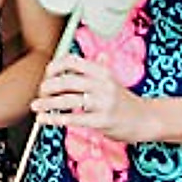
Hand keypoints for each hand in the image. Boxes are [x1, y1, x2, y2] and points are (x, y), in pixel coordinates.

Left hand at [31, 56, 152, 143]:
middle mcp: (102, 84)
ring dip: (47, 103)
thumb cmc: (124, 100)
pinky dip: (56, 118)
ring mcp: (103, 103)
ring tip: (36, 106)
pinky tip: (45, 119)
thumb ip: (90, 70)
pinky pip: (74, 118)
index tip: (47, 74)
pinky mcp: (103, 121)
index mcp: (101, 71)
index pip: (72, 61)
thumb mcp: (110, 79)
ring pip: (68, 100)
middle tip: (40, 92)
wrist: (146, 119)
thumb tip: (69, 60)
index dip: (55, 66)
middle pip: (67, 80)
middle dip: (48, 86)